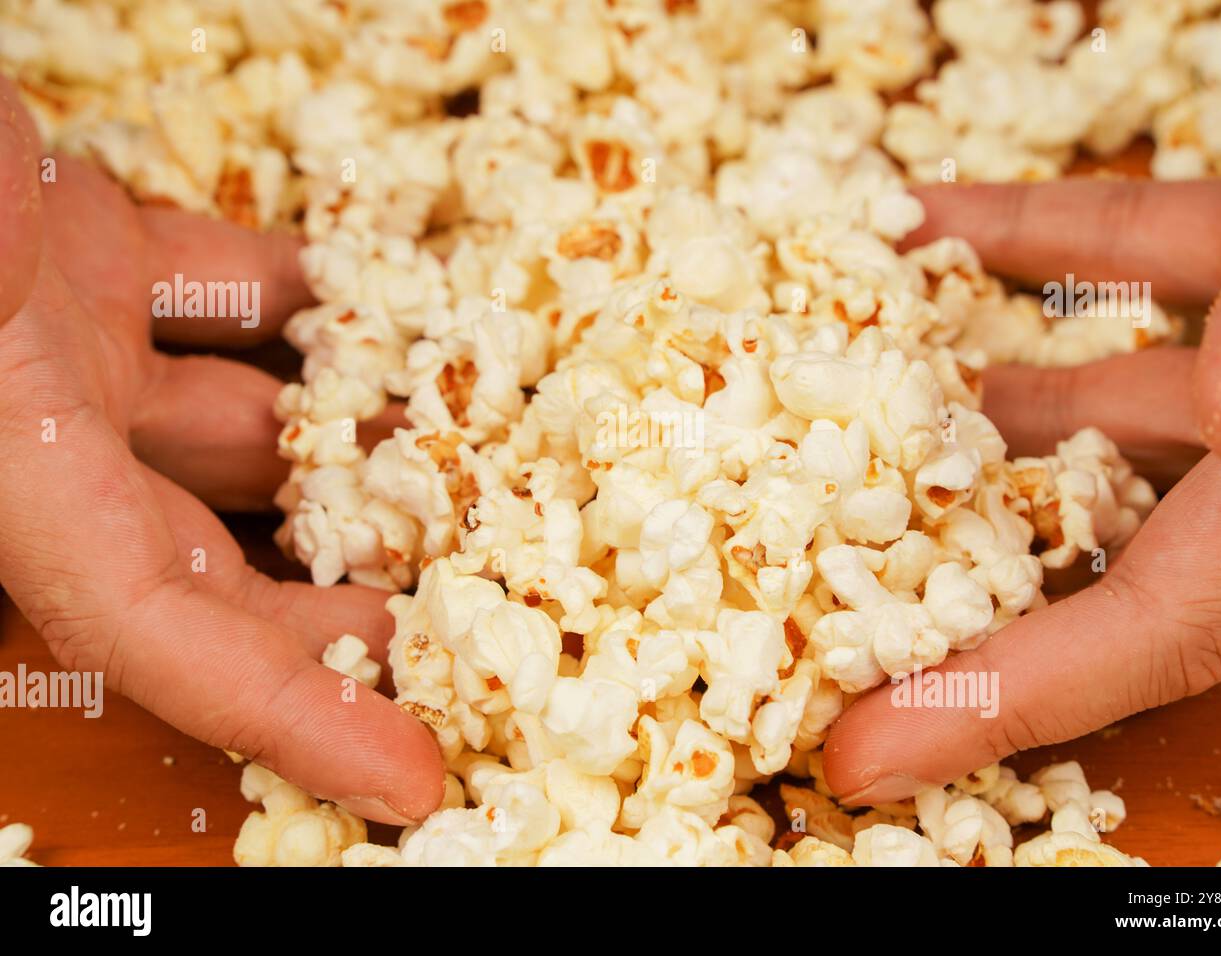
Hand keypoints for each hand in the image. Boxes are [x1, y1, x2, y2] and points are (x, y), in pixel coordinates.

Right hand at [0, 79, 442, 823]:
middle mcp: (29, 425)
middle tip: (463, 631)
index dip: (290, 720)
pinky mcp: (74, 239)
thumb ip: (57, 490)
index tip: (409, 784)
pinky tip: (377, 319)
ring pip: (232, 420)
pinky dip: (296, 310)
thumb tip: (204, 638)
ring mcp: (56, 332)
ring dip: (340, 447)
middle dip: (336, 599)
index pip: (163, 638)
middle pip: (212, 555)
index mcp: (0, 473)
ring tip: (460, 468)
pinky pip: (217, 291)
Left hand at [824, 177, 1220, 805]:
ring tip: (838, 382)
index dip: (986, 713)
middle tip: (811, 576)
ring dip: (963, 385)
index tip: (856, 756)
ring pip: (1092, 389)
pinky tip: (920, 218)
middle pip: (1080, 538)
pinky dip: (1026, 237)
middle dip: (949, 560)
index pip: (1121, 648)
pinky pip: (1131, 256)